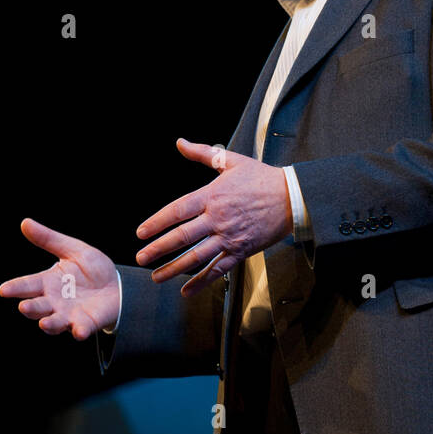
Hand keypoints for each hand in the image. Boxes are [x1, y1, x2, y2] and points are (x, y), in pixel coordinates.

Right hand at [0, 218, 119, 339]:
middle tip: (24, 306)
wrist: (118, 285)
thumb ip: (49, 239)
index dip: (16, 288)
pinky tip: (79, 331)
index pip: (28, 285)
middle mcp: (54, 302)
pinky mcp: (86, 323)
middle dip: (31, 308)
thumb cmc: (92, 269)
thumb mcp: (72, 249)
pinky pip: (80, 329)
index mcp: (48, 283)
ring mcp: (69, 315)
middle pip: (38, 307)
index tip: (3, 290)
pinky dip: (79, 331)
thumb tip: (25, 222)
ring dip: (49, 324)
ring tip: (44, 323)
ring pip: (54, 323)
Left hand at [134, 138, 292, 294]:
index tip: (141, 233)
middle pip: (182, 237)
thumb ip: (203, 153)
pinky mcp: (241, 251)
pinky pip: (218, 270)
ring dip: (174, 269)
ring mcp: (229, 237)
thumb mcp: (231, 161)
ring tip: (157, 277)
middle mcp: (218, 219)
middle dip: (158, 249)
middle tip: (140, 258)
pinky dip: (202, 282)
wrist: (291, 198)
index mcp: (212, 196)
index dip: (157, 222)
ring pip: (197, 257)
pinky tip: (187, 291)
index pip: (177, 210)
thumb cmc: (261, 178)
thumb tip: (180, 143)